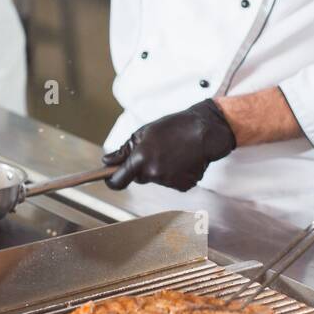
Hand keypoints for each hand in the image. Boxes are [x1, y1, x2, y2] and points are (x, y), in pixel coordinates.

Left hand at [103, 100, 237, 191]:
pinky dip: (176, 174)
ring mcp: (169, 181)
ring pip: (157, 179)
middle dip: (143, 168)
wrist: (206, 130)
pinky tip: (183, 160)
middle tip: (157, 150)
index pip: (118, 181)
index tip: (111, 177)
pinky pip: (173, 183)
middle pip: (140, 179)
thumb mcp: (145, 132)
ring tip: (174, 152)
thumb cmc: (176, 127)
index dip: (112, 180)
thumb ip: (124, 150)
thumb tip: (107, 161)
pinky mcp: (184, 186)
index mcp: (140, 159)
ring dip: (161, 169)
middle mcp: (153, 173)